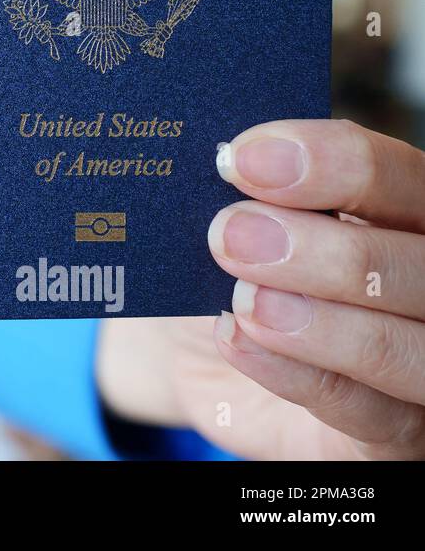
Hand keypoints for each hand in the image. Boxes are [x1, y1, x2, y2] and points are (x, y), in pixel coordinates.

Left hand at [97, 119, 424, 458]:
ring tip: (243, 300)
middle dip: (327, 250)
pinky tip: (238, 339)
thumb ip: (246, 197)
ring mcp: (422, 362)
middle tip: (231, 235)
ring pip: (409, 348)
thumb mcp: (231, 225)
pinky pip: (366, 412)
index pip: (400, 178)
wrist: (192, 350)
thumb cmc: (224, 267)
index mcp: (405, 212)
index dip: (334, 163)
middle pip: (421, 264)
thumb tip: (221, 166)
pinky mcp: (394, 436)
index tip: (244, 158)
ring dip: (323, 322)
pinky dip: (298, 373)